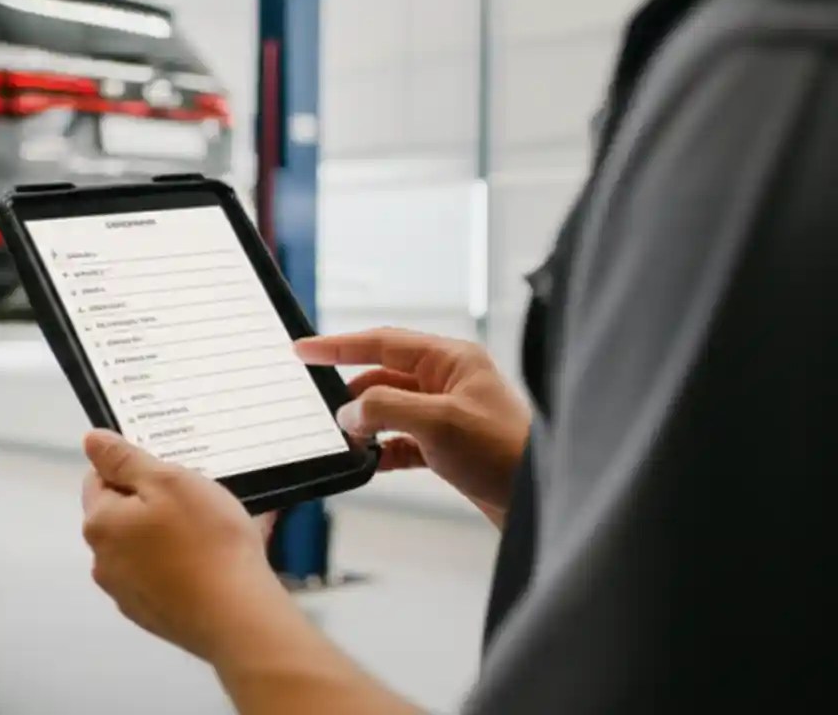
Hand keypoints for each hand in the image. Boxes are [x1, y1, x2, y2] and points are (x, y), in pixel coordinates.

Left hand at [81, 430, 288, 659]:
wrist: (238, 616)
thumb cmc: (205, 539)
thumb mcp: (169, 481)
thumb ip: (124, 459)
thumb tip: (90, 440)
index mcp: (100, 524)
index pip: (99, 479)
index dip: (133, 469)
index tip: (170, 473)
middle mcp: (102, 561)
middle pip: (120, 516)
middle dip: (151, 503)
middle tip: (195, 500)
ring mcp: (126, 593)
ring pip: (141, 547)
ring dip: (165, 535)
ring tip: (209, 532)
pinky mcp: (151, 615)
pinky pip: (159, 576)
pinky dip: (177, 565)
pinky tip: (209, 564)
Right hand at [296, 329, 530, 521]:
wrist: (539, 501)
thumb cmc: (507, 453)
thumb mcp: (439, 422)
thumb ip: (386, 408)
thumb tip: (349, 411)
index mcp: (451, 361)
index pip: (383, 343)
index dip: (339, 346)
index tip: (304, 350)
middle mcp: (449, 382)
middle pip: (384, 376)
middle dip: (353, 393)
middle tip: (323, 410)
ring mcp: (448, 415)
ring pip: (391, 410)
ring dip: (367, 425)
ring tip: (346, 439)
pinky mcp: (448, 447)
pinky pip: (402, 441)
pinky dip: (382, 449)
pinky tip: (368, 461)